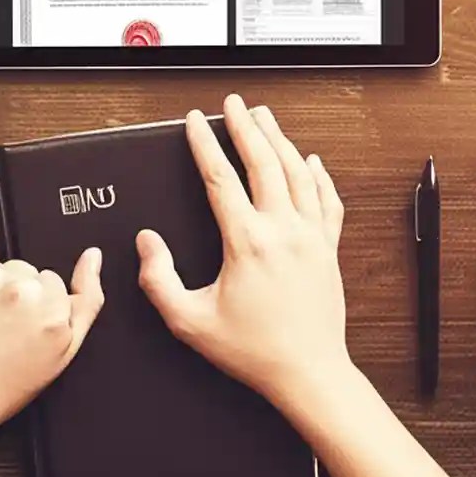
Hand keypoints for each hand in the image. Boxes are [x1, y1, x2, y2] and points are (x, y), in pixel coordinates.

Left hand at [0, 252, 104, 455]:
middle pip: (30, 273)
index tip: (25, 330)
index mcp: (53, 312)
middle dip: (20, 296)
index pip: (56, 285)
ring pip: (2, 269)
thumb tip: (92, 258)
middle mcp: (22, 291)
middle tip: (3, 334)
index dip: (40, 310)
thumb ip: (86, 303)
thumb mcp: (59, 356)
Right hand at [136, 94, 348, 404]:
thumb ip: (160, 280)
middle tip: (233, 104)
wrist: (309, 372)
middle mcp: (283, 231)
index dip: (204, 144)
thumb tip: (148, 244)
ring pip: (298, 172)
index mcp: (248, 243)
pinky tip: (311, 162)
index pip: (220, 177)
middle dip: (245, 126)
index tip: (195, 122)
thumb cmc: (254, 350)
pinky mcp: (328, 249)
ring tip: (265, 118)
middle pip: (263, 161)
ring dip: (280, 140)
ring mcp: (311, 237)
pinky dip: (319, 175)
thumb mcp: (191, 322)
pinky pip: (327, 200)